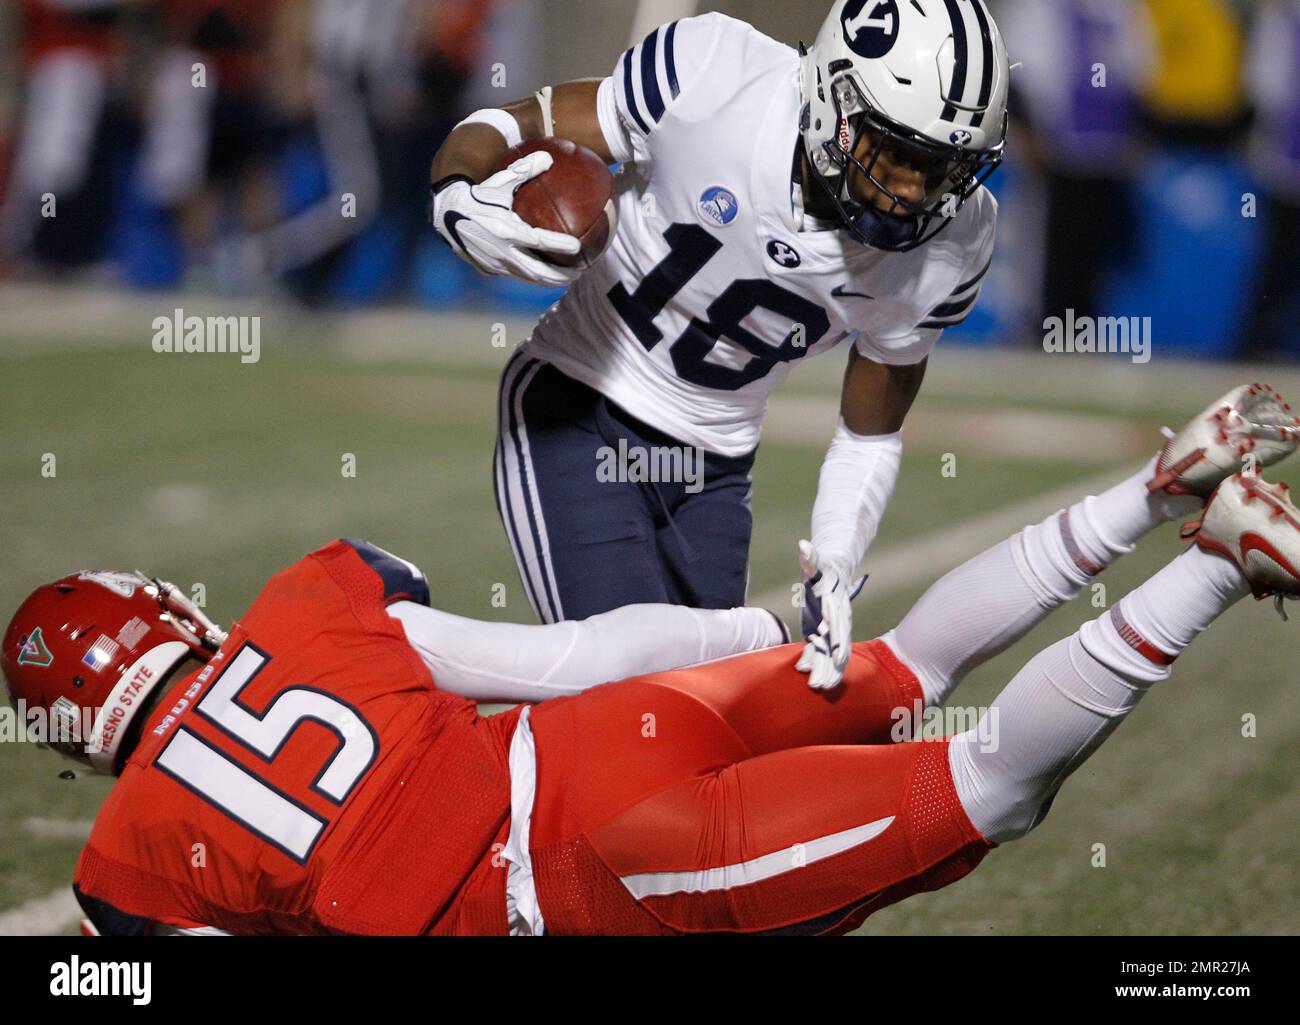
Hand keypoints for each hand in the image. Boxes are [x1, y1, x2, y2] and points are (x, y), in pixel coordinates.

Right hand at [431, 151, 581, 286]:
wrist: (446, 213)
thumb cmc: (477, 194)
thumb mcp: (500, 180)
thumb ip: (525, 169)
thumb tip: (549, 157)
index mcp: (506, 229)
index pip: (539, 241)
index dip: (560, 245)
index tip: (579, 247)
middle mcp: (501, 250)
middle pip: (538, 271)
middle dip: (560, 275)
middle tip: (580, 272)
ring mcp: (495, 263)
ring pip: (528, 277)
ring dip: (549, 281)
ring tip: (567, 278)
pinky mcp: (488, 268)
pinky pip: (515, 274)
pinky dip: (532, 276)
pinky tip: (543, 274)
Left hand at [796, 540, 866, 690]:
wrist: (830, 572)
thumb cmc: (820, 568)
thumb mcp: (814, 563)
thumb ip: (810, 557)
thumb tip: (804, 546)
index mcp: (836, 604)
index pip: (839, 625)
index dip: (839, 642)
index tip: (838, 657)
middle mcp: (836, 620)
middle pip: (837, 645)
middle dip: (833, 665)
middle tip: (825, 684)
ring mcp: (830, 628)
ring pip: (830, 653)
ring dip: (827, 670)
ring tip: (821, 687)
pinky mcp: (821, 632)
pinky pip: (821, 652)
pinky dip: (817, 664)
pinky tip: (811, 679)